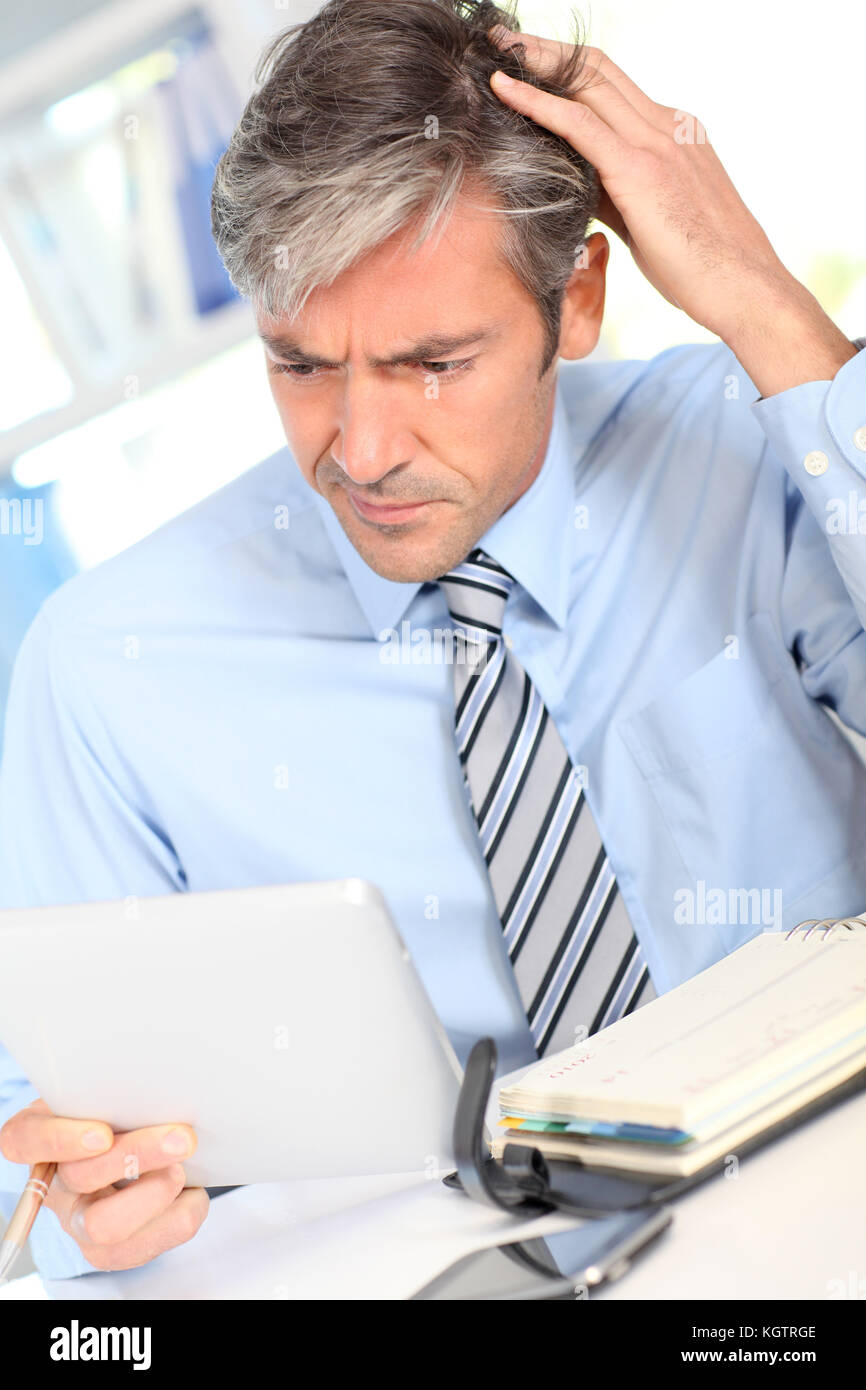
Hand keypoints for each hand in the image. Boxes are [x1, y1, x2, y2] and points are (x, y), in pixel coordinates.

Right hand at [0, 1099, 207, 1270]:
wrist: (140, 1152)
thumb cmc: (120, 1112)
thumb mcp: (106, 1093)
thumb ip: (114, 1091)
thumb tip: (159, 1086)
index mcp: (41, 1137)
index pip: (24, 1139)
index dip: (59, 1140)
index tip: (102, 1134)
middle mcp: (56, 1183)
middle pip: (78, 1178)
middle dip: (135, 1157)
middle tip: (182, 1138)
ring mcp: (79, 1221)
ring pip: (103, 1225)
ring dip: (155, 1194)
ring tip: (183, 1169)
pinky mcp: (110, 1250)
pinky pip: (140, 1248)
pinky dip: (178, 1217)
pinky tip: (193, 1194)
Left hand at [486, 31, 792, 342]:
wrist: (741, 285)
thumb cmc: (701, 266)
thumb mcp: (653, 219)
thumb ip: (617, 195)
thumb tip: (582, 192)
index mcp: (675, 133)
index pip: (614, 85)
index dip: (571, 69)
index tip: (533, 61)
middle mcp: (667, 125)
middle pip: (597, 69)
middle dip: (546, 50)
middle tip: (503, 39)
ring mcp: (655, 141)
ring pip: (587, 81)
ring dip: (536, 61)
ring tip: (496, 50)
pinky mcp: (638, 168)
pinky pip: (578, 123)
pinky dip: (537, 101)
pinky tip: (505, 90)